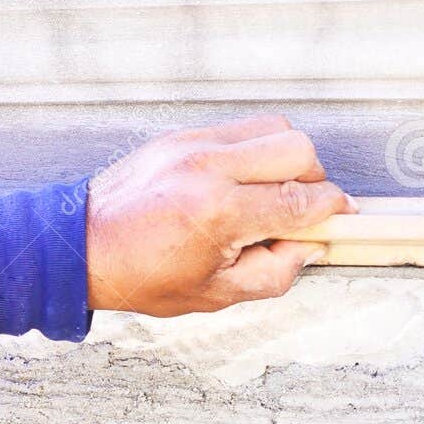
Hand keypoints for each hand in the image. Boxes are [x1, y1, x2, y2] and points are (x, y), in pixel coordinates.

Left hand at [85, 114, 355, 315]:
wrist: (83, 247)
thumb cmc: (140, 275)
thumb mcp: (217, 295)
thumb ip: (274, 272)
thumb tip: (307, 247)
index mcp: (221, 213)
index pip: (303, 200)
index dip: (332, 211)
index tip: (340, 217)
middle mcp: (210, 169)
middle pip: (298, 151)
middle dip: (314, 180)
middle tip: (303, 207)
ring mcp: (194, 145)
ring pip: (273, 128)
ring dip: (286, 159)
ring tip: (272, 192)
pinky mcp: (182, 135)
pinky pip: (239, 129)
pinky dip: (254, 151)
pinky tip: (242, 181)